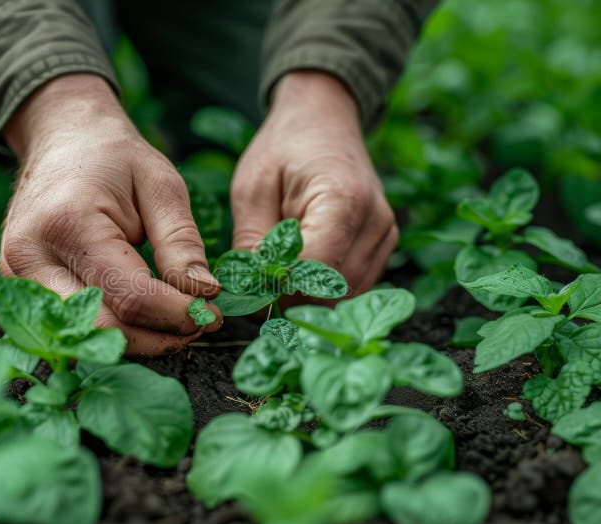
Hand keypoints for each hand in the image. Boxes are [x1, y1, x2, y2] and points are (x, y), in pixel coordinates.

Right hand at [0, 74, 221, 354]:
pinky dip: (111, 329)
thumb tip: (204, 294)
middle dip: (158, 336)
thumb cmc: (115, 159)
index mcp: (69, 223)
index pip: (129, 294)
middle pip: (103, 326)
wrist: (63, 139)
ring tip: (175, 324)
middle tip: (200, 325)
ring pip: (84, 334)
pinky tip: (143, 318)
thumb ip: (180, 243)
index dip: (176, 313)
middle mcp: (31, 255)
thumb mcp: (161, 186)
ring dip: (136, 339)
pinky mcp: (19, 284)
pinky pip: (70, 322)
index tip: (213, 314)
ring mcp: (16, 273)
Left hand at [230, 71, 397, 296]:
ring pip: (341, 296)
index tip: (247, 281)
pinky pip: (350, 287)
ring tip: (274, 270)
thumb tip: (247, 291)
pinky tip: (297, 267)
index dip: (276, 283)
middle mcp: (375, 222)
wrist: (323, 119)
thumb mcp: (252, 188)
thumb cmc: (284, 148)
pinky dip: (320, 288)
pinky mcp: (382, 246)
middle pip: (329, 289)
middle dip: (287, 294)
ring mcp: (384, 236)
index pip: (312, 268)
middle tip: (254, 280)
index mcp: (343, 199)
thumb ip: (250, 241)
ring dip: (303, 294)